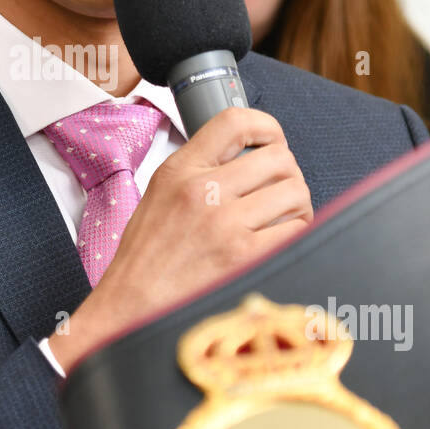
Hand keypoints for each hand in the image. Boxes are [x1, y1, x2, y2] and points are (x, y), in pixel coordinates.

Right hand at [50, 107, 311, 372]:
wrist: (132, 306)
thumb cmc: (146, 256)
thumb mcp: (159, 193)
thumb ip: (198, 169)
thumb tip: (247, 156)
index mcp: (180, 171)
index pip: (234, 122)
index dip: (265, 125)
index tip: (271, 139)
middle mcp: (204, 191)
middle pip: (278, 158)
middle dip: (287, 173)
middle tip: (279, 189)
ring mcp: (226, 224)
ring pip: (295, 192)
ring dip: (297, 203)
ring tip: (283, 216)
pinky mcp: (245, 257)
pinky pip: (296, 229)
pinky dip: (297, 232)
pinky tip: (281, 239)